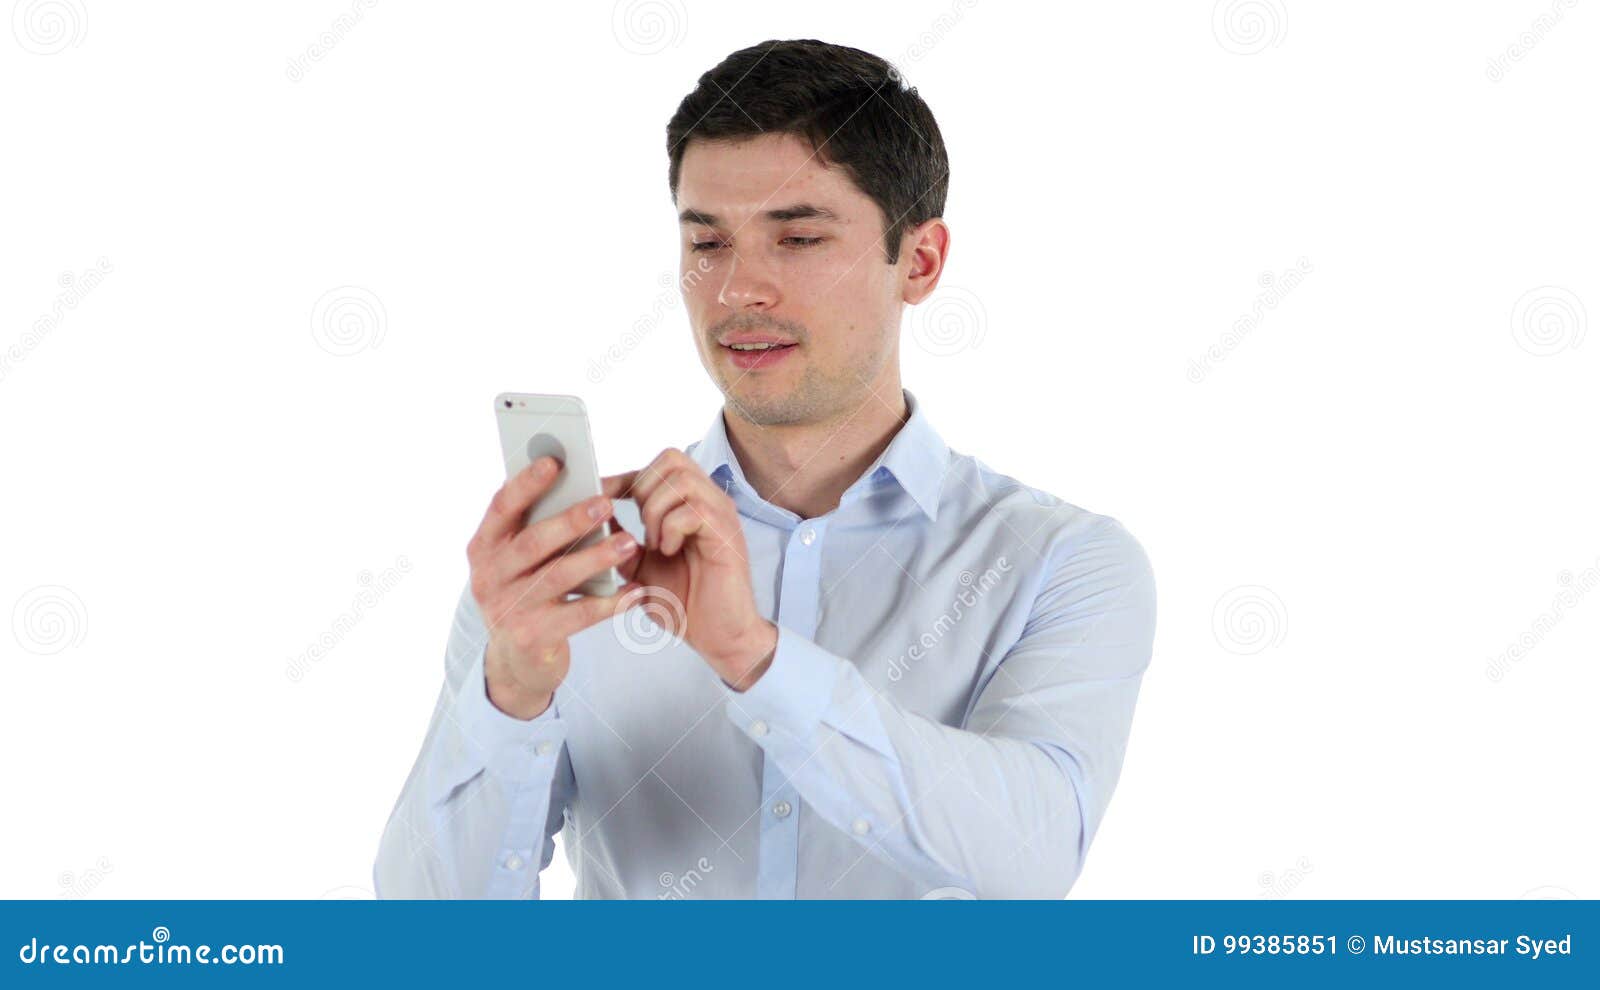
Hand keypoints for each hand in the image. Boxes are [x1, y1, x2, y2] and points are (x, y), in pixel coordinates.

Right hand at [467, 456, 643, 718]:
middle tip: (606, 504)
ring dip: (596, 557)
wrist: (518, 661)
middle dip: (570, 520)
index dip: (526, 483)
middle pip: (532, 542)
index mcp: (484, 547)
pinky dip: (610, 602)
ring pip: (557, 577)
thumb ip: (537, 526)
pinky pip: (578, 615)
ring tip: (630, 543)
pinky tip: (635, 590)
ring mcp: (507, 609)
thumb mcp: (520, 561)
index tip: (555, 461)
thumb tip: (576, 481)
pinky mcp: (532, 638)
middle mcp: (488, 576)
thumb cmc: (529, 592)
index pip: (501, 507)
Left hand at [603, 449, 776, 688]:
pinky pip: (694, 510)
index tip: (602, 498)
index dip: (627, 476)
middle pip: (671, 459)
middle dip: (642, 489)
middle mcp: (709, 502)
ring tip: (654, 543)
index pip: (660, 463)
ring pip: (680, 480)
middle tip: (639, 527)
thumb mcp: (638, 565)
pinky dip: (671, 529)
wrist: (718, 636)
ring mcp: (721, 515)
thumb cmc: (685, 602)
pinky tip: (669, 552)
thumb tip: (591, 514)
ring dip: (656, 511)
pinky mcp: (727, 534)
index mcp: (690, 504)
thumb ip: (620, 538)